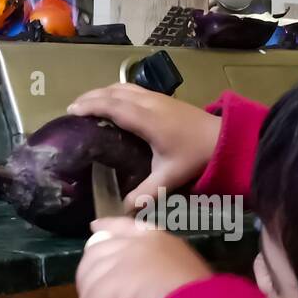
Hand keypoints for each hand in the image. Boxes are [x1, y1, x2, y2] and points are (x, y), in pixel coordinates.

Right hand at [67, 84, 221, 211]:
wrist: (225, 138)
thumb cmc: (196, 156)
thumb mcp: (169, 177)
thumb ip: (145, 193)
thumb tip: (123, 210)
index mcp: (147, 120)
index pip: (112, 107)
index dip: (90, 106)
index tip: (72, 111)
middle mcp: (149, 103)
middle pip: (114, 92)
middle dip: (91, 97)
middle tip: (73, 107)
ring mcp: (157, 97)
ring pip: (123, 87)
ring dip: (103, 92)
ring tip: (88, 102)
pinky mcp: (164, 98)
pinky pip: (133, 88)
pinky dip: (116, 92)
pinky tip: (114, 101)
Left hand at [76, 217, 211, 297]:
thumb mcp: (185, 278)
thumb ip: (163, 274)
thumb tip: (142, 290)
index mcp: (160, 239)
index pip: (124, 225)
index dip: (107, 228)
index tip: (95, 230)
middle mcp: (140, 242)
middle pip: (97, 251)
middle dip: (89, 276)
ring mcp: (126, 258)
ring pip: (90, 278)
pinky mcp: (114, 280)